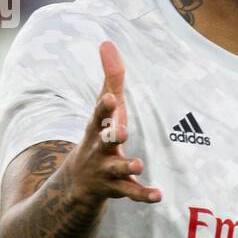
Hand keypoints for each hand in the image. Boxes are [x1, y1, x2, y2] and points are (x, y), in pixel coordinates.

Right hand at [63, 41, 161, 204]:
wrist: (79, 182)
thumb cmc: (99, 134)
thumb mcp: (105, 109)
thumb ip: (111, 78)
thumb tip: (107, 42)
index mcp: (96, 128)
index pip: (99, 115)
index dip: (104, 108)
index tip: (111, 98)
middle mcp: (98, 149)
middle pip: (104, 142)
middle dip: (112, 137)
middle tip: (122, 133)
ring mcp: (106, 170)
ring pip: (116, 170)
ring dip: (127, 167)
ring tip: (138, 164)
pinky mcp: (117, 188)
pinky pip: (130, 193)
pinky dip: (143, 194)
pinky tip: (158, 195)